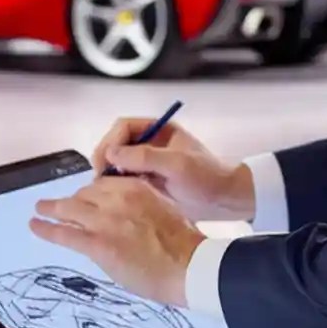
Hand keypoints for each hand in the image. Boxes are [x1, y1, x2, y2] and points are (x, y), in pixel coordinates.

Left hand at [31, 177, 205, 306]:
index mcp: (135, 187)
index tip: (87, 198)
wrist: (188, 264)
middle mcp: (116, 198)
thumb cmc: (183, 242)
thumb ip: (142, 204)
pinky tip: (35, 225)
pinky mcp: (97, 243)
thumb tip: (128, 212)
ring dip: (51, 208)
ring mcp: (104, 220)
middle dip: (74, 201)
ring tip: (40, 209)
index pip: (103, 183)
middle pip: (84, 193)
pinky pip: (64, 232)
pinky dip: (46, 228)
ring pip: (69, 208)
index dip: (92, 192)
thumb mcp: (164, 207)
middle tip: (65, 207)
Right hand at [92, 117, 254, 221]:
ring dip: (110, 172)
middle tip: (100, 179)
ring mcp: (149, 162)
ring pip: (118, 162)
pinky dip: (118, 185)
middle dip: (106, 158)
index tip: (105, 162)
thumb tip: (112, 153)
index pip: (123, 127)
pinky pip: (126, 179)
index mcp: (159, 129)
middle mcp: (151, 142)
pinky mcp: (149, 181)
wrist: (225, 200)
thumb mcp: (177, 165)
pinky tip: (116, 197)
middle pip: (116, 143)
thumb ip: (145, 156)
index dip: (110, 142)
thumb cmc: (206, 177)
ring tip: (105, 189)